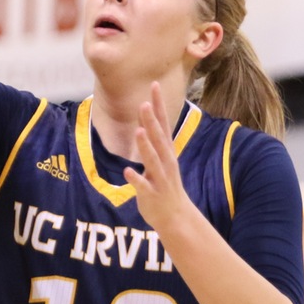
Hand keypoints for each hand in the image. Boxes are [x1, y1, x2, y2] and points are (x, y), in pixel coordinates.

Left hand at [122, 82, 196, 236]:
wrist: (175, 217)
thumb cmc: (165, 186)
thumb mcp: (160, 161)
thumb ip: (153, 143)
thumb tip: (144, 122)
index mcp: (166, 152)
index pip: (163, 124)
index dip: (158, 105)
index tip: (154, 85)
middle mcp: (166, 162)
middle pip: (159, 139)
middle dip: (151, 122)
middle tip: (144, 104)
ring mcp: (160, 179)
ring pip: (153, 161)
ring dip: (146, 147)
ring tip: (139, 132)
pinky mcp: (152, 195)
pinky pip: (143, 186)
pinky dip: (136, 179)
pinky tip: (127, 172)